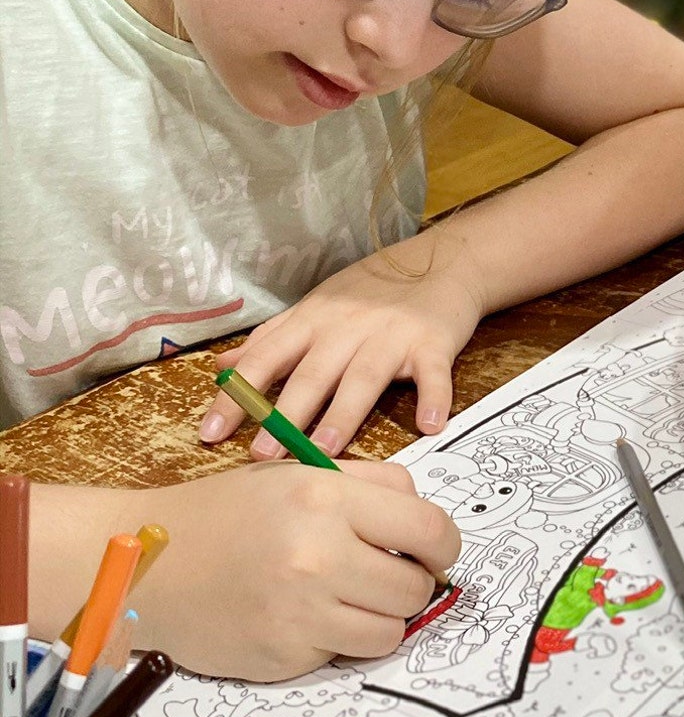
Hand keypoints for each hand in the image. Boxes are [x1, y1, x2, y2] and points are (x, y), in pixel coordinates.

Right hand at [130, 463, 460, 679]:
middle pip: (417, 587)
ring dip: (381, 617)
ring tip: (347, 597)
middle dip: (411, 583)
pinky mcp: (285, 655)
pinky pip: (348, 654)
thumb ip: (370, 485)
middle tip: (383, 575)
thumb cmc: (227, 515)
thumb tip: (428, 520)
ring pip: (393, 630)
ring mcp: (301, 611)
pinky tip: (308, 616)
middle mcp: (317, 555)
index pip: (430, 530)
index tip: (433, 552)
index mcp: (326, 499)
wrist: (147, 564)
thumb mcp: (296, 475)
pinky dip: (340, 639)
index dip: (443, 545)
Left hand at [199, 244, 484, 459]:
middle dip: (285, 415)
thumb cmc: (373, 290)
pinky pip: (432, 372)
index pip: (265, 360)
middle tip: (264, 456)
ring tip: (326, 450)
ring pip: (363, 377)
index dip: (237, 396)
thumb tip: (222, 368)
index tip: (210, 432)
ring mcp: (391, 335)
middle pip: (312, 374)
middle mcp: (347, 328)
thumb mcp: (315, 307)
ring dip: (344, 414)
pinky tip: (430, 424)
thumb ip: (271, 339)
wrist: (440, 260)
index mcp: (312, 321)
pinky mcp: (433, 342)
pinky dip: (434, 396)